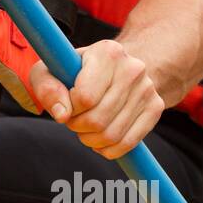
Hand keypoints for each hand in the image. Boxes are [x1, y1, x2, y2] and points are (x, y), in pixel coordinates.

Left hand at [29, 39, 163, 158]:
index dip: (70, 108)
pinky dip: (109, 150)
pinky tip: (100, 141)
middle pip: (97, 119)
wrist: (116, 67)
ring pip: (112, 135)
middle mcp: (132, 68)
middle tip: (73, 120)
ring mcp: (147, 88)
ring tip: (85, 128)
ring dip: (90, 140)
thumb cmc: (76, 70)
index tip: (68, 103)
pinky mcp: (155, 107)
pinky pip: (129, 142)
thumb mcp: (51, 70)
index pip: (84, 97)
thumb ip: (47, 87)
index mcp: (107, 52)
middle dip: (77, 127)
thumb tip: (61, 114)